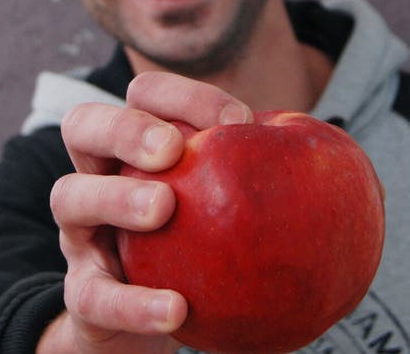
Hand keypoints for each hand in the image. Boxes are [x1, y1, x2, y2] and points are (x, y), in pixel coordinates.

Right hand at [38, 72, 252, 353]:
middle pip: (84, 124)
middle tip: (172, 149)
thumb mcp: (228, 204)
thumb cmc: (205, 242)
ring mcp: (81, 232)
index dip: (185, 95)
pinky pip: (93, 295)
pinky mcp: (83, 292)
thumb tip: (341, 161)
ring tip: (163, 208)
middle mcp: (97, 174)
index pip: (144, 93)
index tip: (239, 120)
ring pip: (69, 195)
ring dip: (115, 196)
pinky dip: (132, 301)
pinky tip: (176, 309)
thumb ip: (263, 178)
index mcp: (135, 143)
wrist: (162, 316)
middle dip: (126, 126)